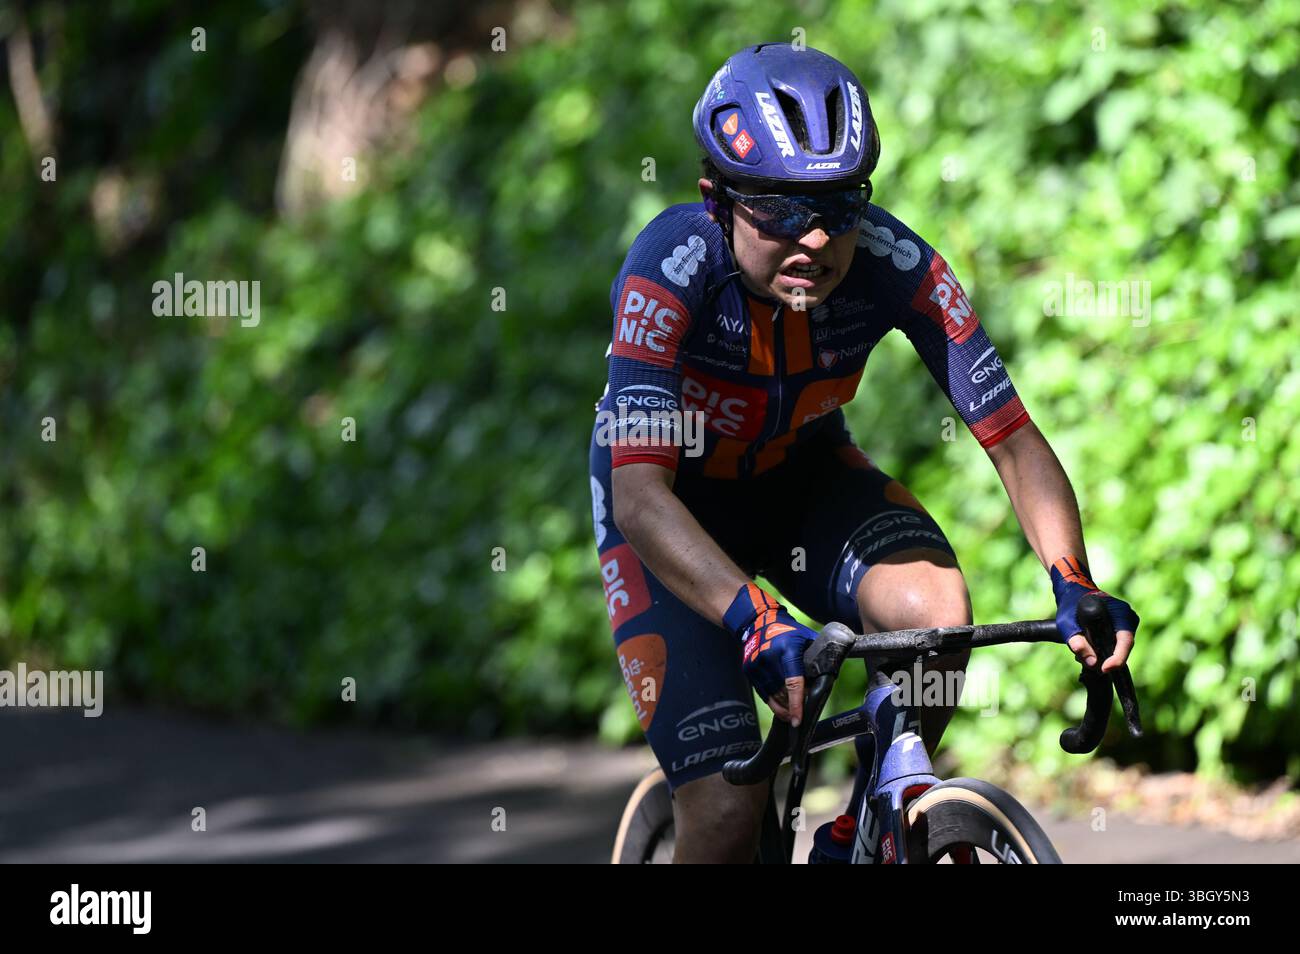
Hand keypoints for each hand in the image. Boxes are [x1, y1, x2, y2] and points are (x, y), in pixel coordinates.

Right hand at [723, 583, 817, 725]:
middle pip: (782, 693)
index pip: (793, 682)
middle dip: (794, 706)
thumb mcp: (807, 638)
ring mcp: (756, 665)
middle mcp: (769, 658)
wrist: (758, 621)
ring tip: (792, 716)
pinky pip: (763, 693)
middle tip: (802, 713)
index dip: (796, 704)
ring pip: (772, 696)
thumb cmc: (789, 631)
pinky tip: (782, 709)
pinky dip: (773, 703)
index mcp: (787, 650)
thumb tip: (834, 674)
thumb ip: (818, 655)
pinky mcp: (749, 670)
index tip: (798, 720)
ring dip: (784, 707)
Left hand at [1050, 557, 1138, 673]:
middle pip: (1121, 648)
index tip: (1104, 669)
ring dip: (1101, 656)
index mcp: (1120, 613)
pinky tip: (1087, 650)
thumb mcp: (1067, 624)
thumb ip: (1077, 643)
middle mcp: (1128, 618)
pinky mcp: (1120, 629)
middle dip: (1104, 659)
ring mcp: (1126, 624)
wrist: (1074, 593)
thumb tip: (1092, 663)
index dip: (1117, 659)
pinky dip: (1102, 650)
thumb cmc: (1070, 605)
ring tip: (1081, 654)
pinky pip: (1115, 645)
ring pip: (1117, 649)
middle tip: (1083, 660)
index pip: (1126, 641)